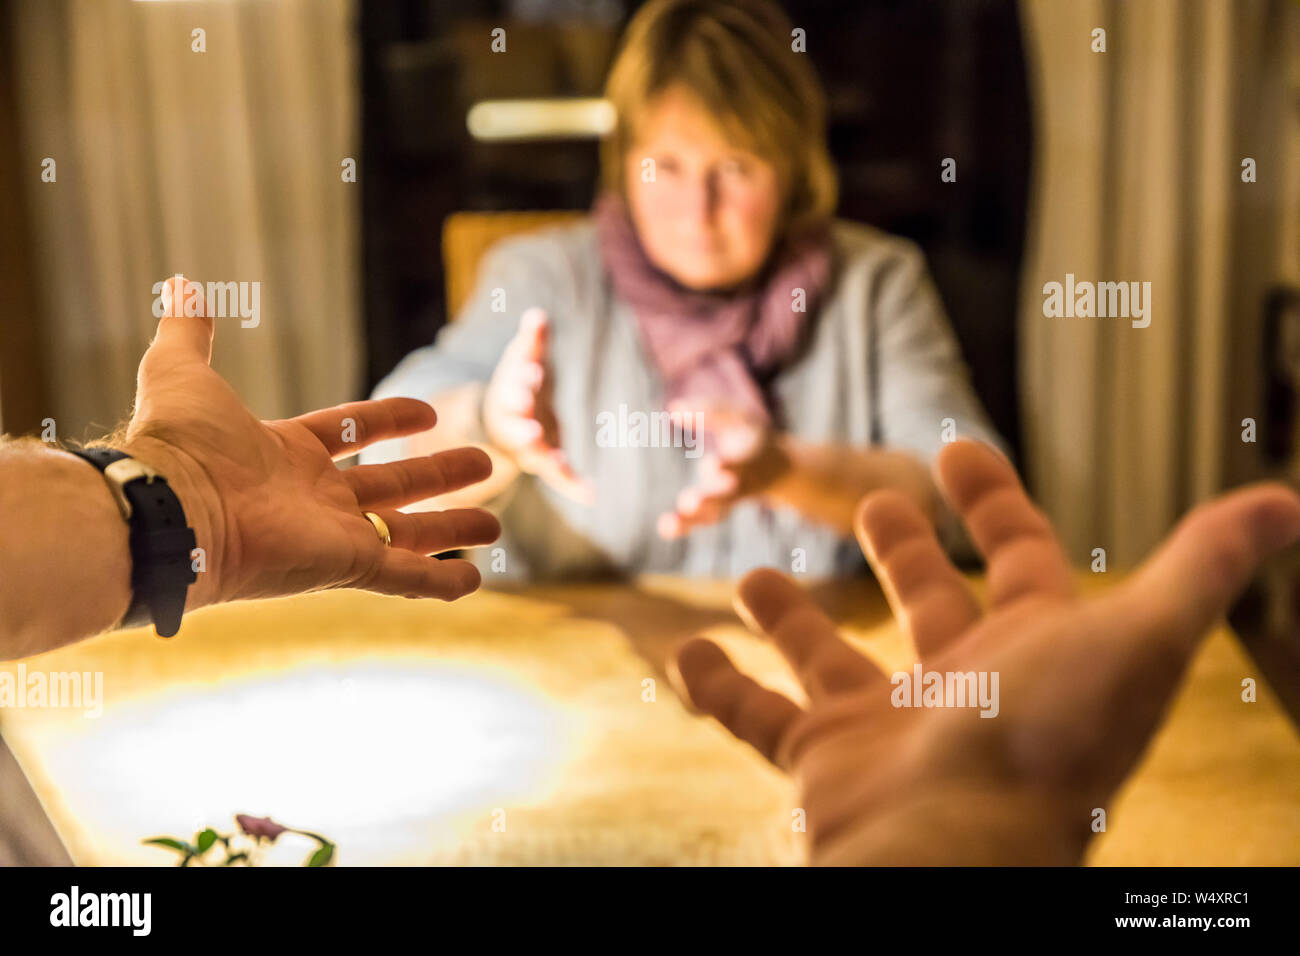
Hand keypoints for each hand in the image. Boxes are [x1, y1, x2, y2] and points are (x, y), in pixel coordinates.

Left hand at [120, 277, 500, 612]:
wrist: (176, 505)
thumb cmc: (179, 442)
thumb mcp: (183, 370)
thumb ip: (188, 330)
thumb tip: (181, 284)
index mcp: (287, 454)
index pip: (352, 433)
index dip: (389, 421)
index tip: (428, 414)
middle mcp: (316, 498)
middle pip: (395, 485)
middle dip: (441, 476)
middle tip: (486, 463)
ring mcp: (334, 535)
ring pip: (409, 533)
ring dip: (452, 529)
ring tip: (496, 526)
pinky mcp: (348, 565)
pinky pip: (404, 577)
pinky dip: (439, 581)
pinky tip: (473, 581)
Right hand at [482, 307, 592, 503]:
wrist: (497, 425)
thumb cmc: (516, 386)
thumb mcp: (521, 361)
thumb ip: (531, 342)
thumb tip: (537, 315)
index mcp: (509, 394)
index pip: (513, 385)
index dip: (523, 380)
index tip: (535, 373)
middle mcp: (513, 424)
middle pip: (515, 425)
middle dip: (523, 425)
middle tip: (532, 427)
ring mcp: (525, 448)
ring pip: (533, 455)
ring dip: (544, 458)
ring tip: (558, 462)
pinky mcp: (541, 463)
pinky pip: (556, 477)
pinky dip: (571, 486)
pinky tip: (590, 494)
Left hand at [656, 398, 789, 538]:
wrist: (778, 470)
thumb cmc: (753, 437)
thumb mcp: (739, 418)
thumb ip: (710, 411)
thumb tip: (673, 409)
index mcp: (750, 459)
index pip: (739, 463)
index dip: (727, 465)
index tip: (714, 465)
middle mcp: (741, 484)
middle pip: (726, 495)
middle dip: (708, 499)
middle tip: (688, 502)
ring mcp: (730, 500)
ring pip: (713, 512)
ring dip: (692, 518)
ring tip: (668, 524)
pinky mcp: (718, 509)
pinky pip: (702, 520)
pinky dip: (684, 525)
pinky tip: (665, 529)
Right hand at [672, 440, 1299, 863]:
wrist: (955, 854)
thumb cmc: (1047, 746)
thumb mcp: (1137, 639)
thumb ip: (1203, 566)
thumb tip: (1290, 500)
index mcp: (1031, 647)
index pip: (1015, 555)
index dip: (994, 499)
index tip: (956, 448)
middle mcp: (960, 684)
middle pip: (926, 603)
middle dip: (900, 546)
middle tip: (876, 499)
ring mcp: (885, 723)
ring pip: (828, 658)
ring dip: (792, 618)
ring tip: (752, 572)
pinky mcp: (822, 761)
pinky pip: (756, 718)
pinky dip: (718, 688)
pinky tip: (684, 654)